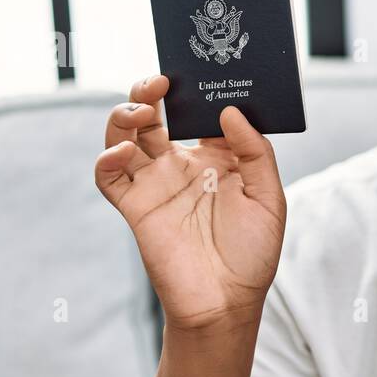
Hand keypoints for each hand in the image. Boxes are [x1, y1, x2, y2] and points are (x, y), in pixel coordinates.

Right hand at [94, 75, 286, 331]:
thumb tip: (230, 112)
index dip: (197, 91)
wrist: (227, 303)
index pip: (199, 112)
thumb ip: (255, 153)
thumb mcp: (269, 198)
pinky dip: (107, 158)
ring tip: (140, 111)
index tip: (200, 73)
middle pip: (155, 115)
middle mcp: (181, 165)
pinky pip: (109, 176)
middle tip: (160, 81)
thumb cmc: (253, 253)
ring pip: (125, 136)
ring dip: (124, 115)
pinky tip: (124, 152)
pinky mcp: (134, 207)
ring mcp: (156, 184)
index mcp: (217, 158)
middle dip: (150, 91)